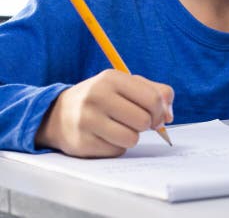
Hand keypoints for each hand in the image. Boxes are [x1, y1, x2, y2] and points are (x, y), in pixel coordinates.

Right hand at [34, 69, 173, 157]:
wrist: (58, 114)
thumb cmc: (103, 98)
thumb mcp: (126, 85)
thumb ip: (156, 93)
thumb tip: (168, 115)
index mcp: (111, 78)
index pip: (153, 99)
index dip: (160, 111)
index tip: (156, 115)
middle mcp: (97, 97)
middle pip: (144, 121)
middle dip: (146, 125)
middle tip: (136, 122)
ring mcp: (87, 120)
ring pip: (132, 139)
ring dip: (131, 137)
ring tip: (120, 128)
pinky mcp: (82, 143)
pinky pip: (117, 151)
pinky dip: (117, 146)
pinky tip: (105, 137)